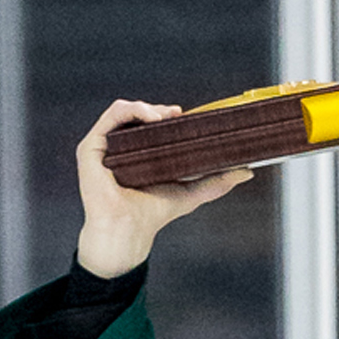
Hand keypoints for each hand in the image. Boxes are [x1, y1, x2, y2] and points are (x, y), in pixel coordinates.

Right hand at [75, 99, 253, 277]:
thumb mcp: (191, 193)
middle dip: (161, 110)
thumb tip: (246, 171)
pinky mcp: (92, 147)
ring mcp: (105, 145)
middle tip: (181, 116)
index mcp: (139, 152)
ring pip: (125, 110)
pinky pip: (112, 115)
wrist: (130, 231)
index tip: (189, 117)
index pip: (153, 124)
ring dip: (148, 107)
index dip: (170, 116)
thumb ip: (217, 182)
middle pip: (140, 114)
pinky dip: (133, 110)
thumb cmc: (154, 213)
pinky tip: (152, 118)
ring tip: (167, 117)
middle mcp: (120, 146)